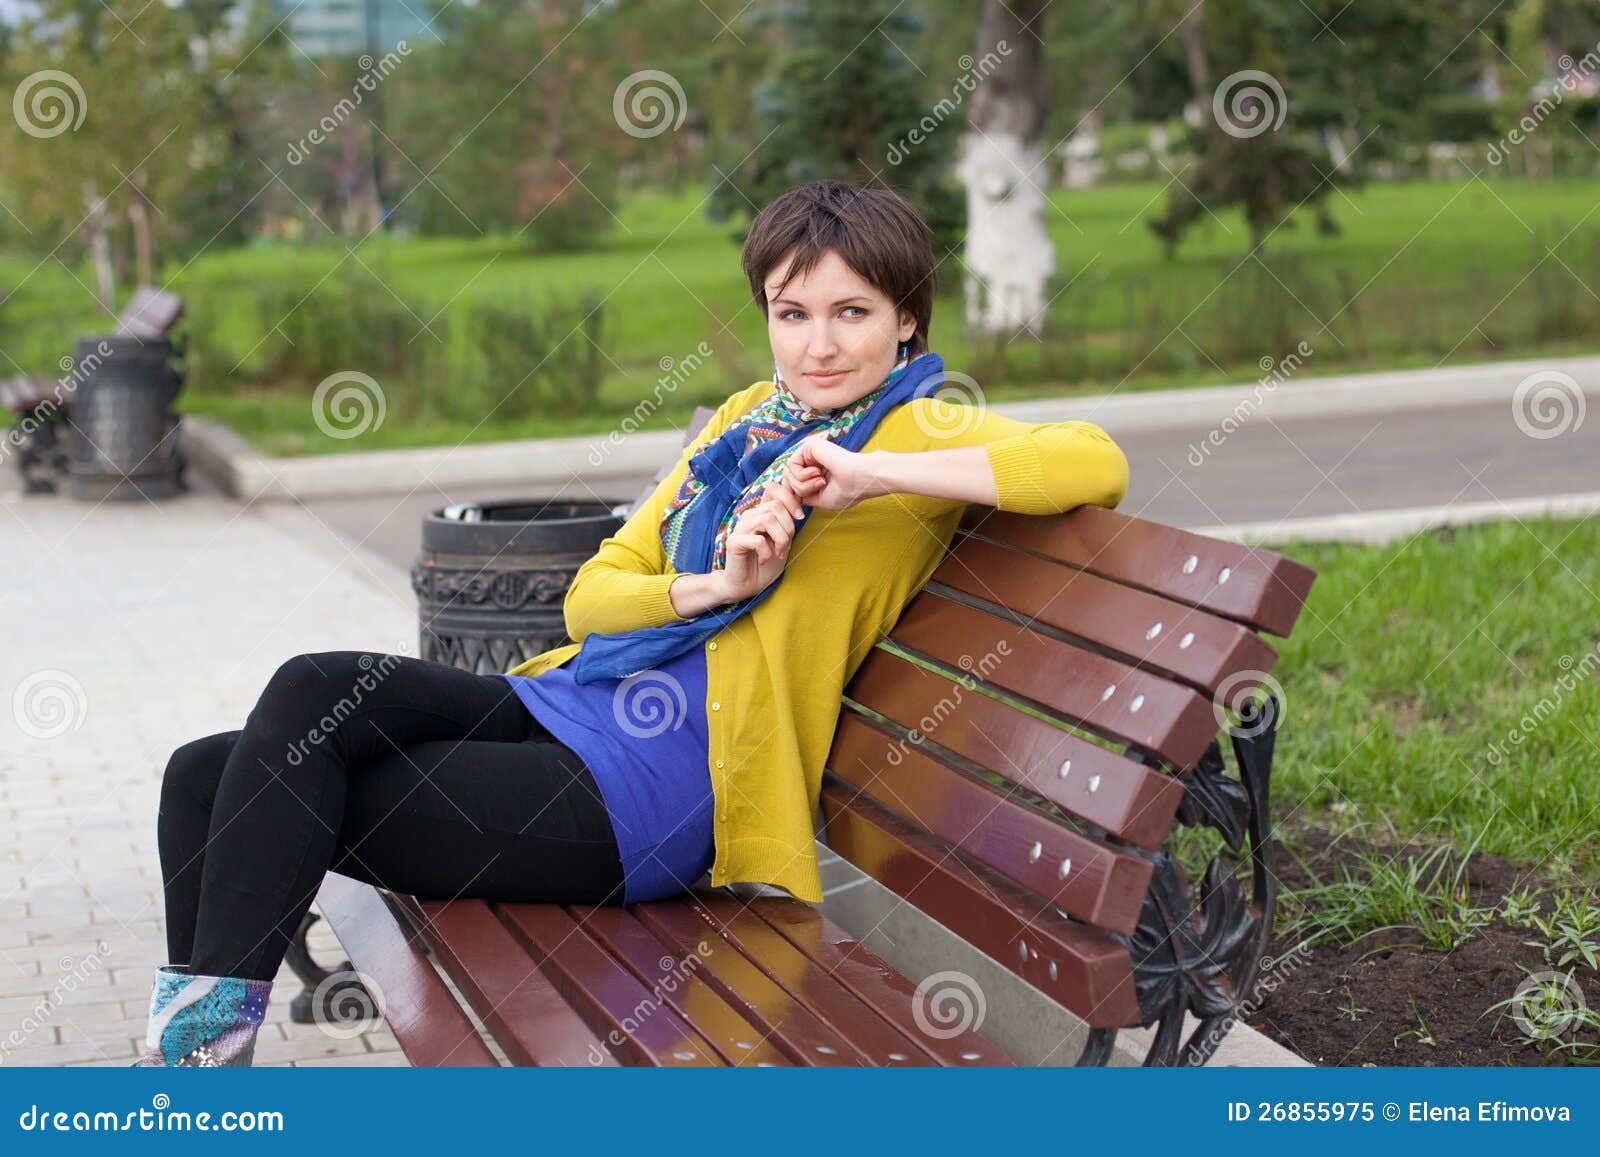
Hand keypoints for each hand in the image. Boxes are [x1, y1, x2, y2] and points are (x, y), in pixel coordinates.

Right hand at [715, 483, 802, 602]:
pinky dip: (767, 552)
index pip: (774, 488)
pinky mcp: (734, 542)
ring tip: (777, 553)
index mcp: (761, 512)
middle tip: (785, 546)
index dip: (791, 498)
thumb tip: (802, 500)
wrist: (748, 585)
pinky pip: (758, 540)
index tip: (800, 517)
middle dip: (788, 527)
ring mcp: (740, 527)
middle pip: (776, 506)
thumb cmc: (767, 563)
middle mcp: (750, 516)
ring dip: (780, 539)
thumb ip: (789, 521)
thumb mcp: (784, 540)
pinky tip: (764, 560)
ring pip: (768, 519)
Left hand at [780, 433, 879, 510]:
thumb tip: (790, 496)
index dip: (792, 497)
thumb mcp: (821, 500)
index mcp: (817, 472)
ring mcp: (810, 453)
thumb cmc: (848, 491)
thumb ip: (805, 496)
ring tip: (822, 481)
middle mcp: (812, 461)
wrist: (861, 478)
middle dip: (801, 490)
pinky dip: (802, 476)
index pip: (793, 483)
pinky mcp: (808, 446)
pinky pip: (791, 465)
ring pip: (788, 474)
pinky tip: (818, 473)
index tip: (799, 511)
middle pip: (788, 480)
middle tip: (821, 487)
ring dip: (803, 484)